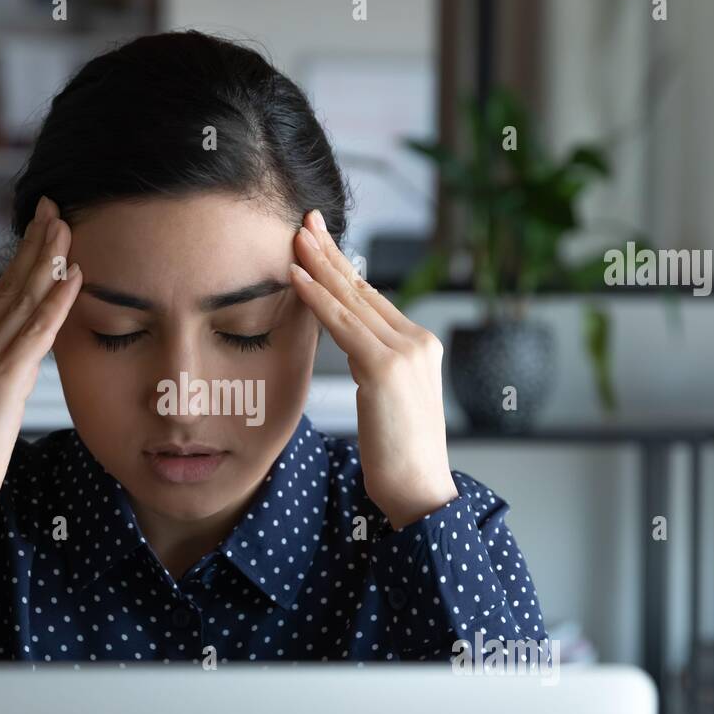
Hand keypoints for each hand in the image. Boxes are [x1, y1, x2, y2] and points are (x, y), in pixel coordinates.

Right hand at [0, 195, 82, 542]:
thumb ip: (4, 379)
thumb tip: (25, 364)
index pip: (0, 296)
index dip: (22, 261)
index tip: (40, 230)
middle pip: (9, 286)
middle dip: (33, 245)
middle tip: (52, 207)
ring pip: (21, 301)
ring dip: (47, 261)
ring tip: (66, 227)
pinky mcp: (0, 383)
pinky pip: (34, 334)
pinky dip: (55, 302)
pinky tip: (72, 277)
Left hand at [289, 209, 458, 529]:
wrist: (419, 492)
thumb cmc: (397, 458)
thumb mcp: (386, 402)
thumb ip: (372, 368)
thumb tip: (347, 346)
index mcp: (420, 346)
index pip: (373, 298)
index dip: (343, 269)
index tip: (319, 243)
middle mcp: (418, 340)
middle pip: (363, 288)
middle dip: (330, 253)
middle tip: (305, 221)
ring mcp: (405, 351)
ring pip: (351, 300)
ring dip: (318, 266)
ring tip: (294, 239)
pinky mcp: (385, 368)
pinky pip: (342, 325)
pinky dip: (316, 298)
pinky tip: (295, 277)